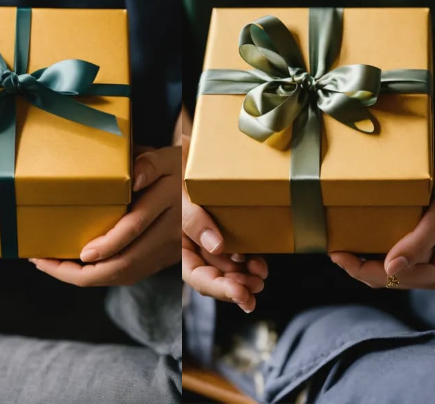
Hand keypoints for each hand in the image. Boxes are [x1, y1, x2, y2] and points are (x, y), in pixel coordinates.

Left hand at [30, 145, 183, 286]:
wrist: (205, 185)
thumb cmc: (176, 166)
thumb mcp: (167, 156)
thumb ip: (149, 163)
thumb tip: (133, 176)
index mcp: (169, 205)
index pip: (134, 228)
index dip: (109, 244)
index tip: (82, 252)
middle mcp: (169, 234)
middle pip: (125, 264)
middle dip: (83, 272)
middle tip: (46, 262)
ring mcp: (168, 251)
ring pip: (126, 275)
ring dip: (87, 277)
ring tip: (52, 266)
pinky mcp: (163, 259)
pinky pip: (130, 274)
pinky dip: (100, 276)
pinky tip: (76, 268)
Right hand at [179, 137, 267, 312]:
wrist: (183, 142)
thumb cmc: (175, 160)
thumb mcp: (176, 185)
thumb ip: (190, 215)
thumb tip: (216, 244)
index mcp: (173, 237)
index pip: (193, 272)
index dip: (214, 286)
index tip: (237, 292)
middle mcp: (189, 242)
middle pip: (210, 276)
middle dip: (233, 288)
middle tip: (254, 291)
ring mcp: (206, 237)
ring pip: (225, 268)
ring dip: (243, 278)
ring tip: (260, 278)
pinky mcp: (221, 228)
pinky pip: (236, 253)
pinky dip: (249, 262)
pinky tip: (261, 263)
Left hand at [331, 140, 434, 289]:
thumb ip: (422, 239)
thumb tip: (392, 268)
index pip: (419, 277)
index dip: (382, 274)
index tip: (349, 260)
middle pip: (408, 278)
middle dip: (370, 273)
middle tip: (338, 256)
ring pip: (403, 270)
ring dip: (372, 268)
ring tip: (344, 255)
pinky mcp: (424, 234)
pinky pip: (401, 253)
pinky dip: (378, 254)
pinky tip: (358, 246)